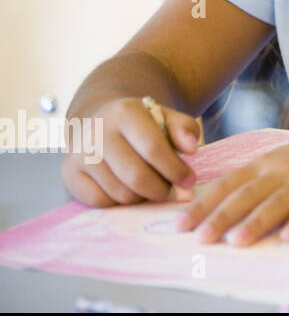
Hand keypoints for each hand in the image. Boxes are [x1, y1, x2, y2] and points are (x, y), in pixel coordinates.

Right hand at [61, 96, 199, 206]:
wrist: (98, 119)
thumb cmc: (140, 123)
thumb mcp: (165, 117)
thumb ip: (184, 128)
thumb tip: (191, 148)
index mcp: (125, 113)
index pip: (153, 149)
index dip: (176, 170)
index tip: (189, 180)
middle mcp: (97, 132)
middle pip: (136, 176)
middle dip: (161, 189)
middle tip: (171, 190)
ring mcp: (79, 153)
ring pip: (120, 193)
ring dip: (142, 197)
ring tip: (151, 186)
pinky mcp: (69, 173)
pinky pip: (100, 202)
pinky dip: (119, 202)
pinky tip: (128, 189)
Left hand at [173, 132, 288, 245]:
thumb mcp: (283, 162)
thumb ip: (256, 181)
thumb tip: (219, 206)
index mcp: (266, 163)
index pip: (228, 184)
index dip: (204, 204)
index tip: (181, 225)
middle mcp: (283, 170)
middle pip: (248, 195)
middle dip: (222, 216)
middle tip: (202, 238)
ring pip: (278, 202)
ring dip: (257, 222)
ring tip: (238, 241)